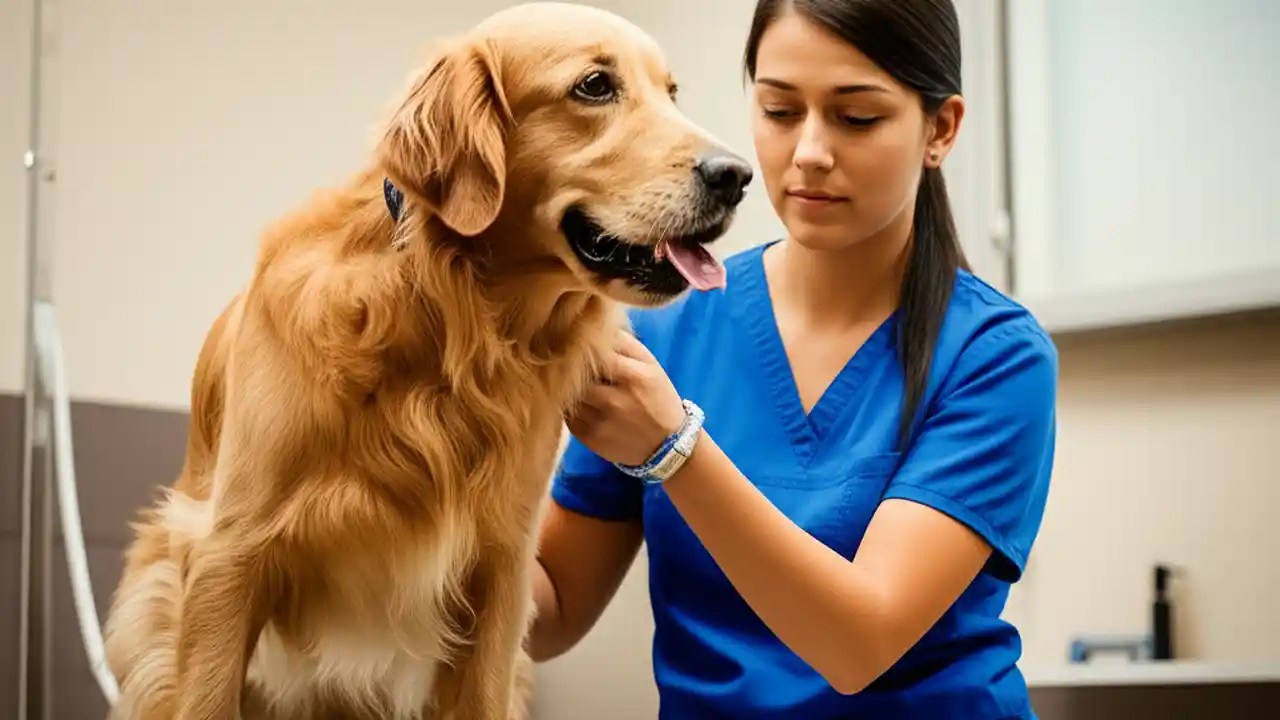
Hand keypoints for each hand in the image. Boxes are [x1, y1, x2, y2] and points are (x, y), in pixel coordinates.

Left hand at [566, 330, 686, 466]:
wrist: (668, 446)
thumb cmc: (658, 397)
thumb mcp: (651, 365)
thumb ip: (624, 343)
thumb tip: (593, 325)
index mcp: (634, 376)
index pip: (594, 352)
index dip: (581, 345)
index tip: (575, 341)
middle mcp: (615, 400)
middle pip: (576, 374)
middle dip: (569, 367)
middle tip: (567, 361)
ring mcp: (600, 421)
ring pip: (567, 395)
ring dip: (566, 387)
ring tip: (571, 382)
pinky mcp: (588, 438)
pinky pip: (567, 415)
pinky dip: (569, 406)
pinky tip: (579, 403)